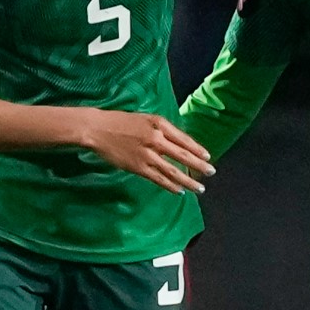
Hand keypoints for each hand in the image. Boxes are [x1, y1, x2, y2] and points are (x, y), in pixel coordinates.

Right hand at [80, 109, 214, 194]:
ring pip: (173, 170)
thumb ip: (162, 130)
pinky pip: (158, 179)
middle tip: (211, 172)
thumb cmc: (121, 122)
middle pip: (183, 155)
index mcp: (159, 124)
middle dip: (199, 165)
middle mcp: (156, 139)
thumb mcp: (146, 119)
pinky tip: (179, 191)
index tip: (208, 157)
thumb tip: (180, 144)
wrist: (98, 129)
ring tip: (199, 188)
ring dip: (188, 180)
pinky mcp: (138, 167)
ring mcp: (147, 154)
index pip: (184, 139)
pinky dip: (171, 186)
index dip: (197, 149)